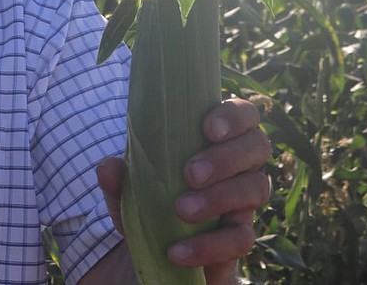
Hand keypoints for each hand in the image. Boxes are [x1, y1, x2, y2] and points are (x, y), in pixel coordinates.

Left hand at [97, 98, 271, 283]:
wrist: (158, 246)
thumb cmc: (151, 198)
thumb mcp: (129, 188)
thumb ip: (119, 176)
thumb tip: (108, 167)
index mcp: (218, 139)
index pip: (244, 114)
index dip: (234, 116)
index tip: (208, 128)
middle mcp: (241, 165)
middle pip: (258, 146)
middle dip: (225, 157)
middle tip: (190, 173)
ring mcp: (245, 201)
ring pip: (256, 188)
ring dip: (219, 197)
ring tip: (181, 209)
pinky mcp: (240, 237)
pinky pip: (241, 239)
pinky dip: (208, 245)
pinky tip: (178, 251)